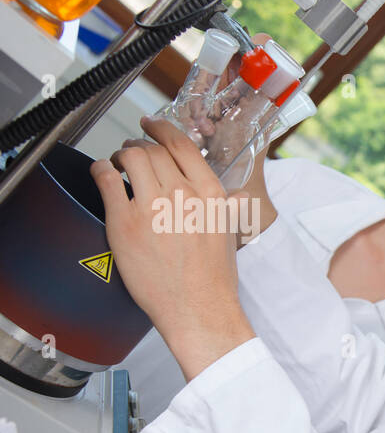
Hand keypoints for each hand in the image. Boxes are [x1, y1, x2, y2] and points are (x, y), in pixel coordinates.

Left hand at [92, 116, 254, 379]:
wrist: (197, 308)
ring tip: (117, 164)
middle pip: (153, 149)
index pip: (181, 145)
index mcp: (210, 194)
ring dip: (119, 154)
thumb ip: (229, 209)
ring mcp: (152, 207)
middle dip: (139, 146)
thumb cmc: (214, 278)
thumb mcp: (229, 235)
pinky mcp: (124, 222)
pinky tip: (101, 173)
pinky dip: (100, 169)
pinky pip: (106, 179)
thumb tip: (236, 197)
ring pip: (130, 156)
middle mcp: (182, 194)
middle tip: (132, 153)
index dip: (162, 128)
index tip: (151, 124)